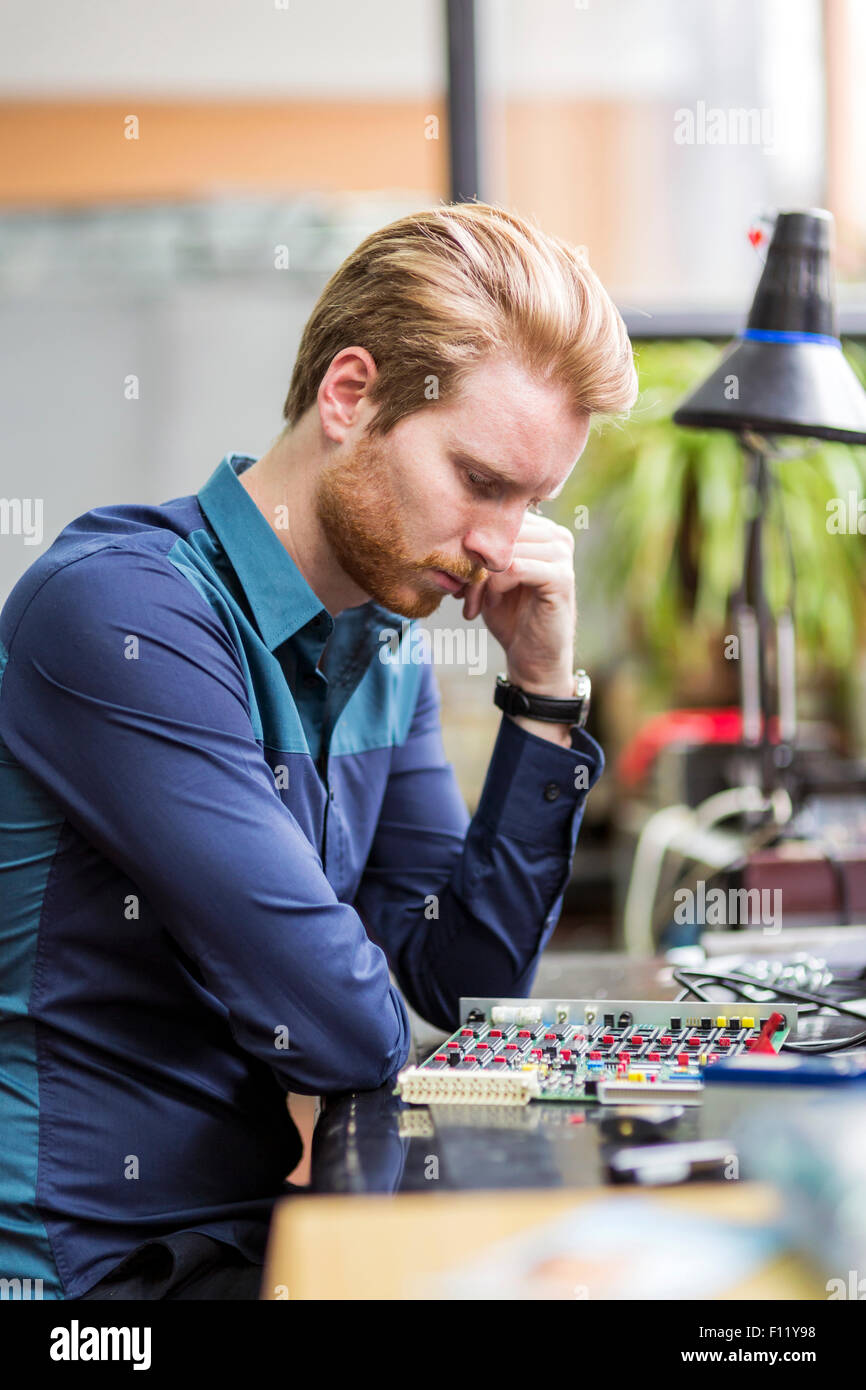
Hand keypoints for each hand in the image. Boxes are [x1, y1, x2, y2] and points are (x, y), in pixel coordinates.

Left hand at [461, 510, 576, 696]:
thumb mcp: (489, 577)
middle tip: (462, 593)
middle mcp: (556, 536)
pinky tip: (491, 604)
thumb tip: (462, 531)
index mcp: (541, 529)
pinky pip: (515, 568)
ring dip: (481, 579)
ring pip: (505, 550)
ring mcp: (562, 555)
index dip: (473, 547)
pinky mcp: (562, 577)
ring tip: (476, 603)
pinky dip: (495, 587)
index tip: (459, 577)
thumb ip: (481, 551)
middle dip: (474, 563)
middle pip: (500, 533)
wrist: (533, 657)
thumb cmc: (510, 615)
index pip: (497, 519)